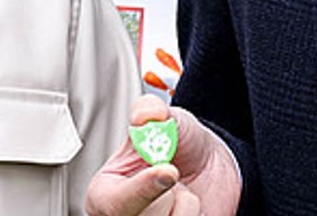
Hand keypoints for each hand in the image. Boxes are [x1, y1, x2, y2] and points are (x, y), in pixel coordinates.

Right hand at [85, 95, 241, 215]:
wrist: (209, 165)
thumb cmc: (177, 147)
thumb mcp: (165, 119)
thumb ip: (151, 110)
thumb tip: (144, 115)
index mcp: (106, 195)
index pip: (116, 204)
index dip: (142, 190)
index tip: (168, 171)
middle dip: (169, 193)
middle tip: (173, 174)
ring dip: (189, 203)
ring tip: (180, 191)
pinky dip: (198, 213)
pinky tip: (190, 207)